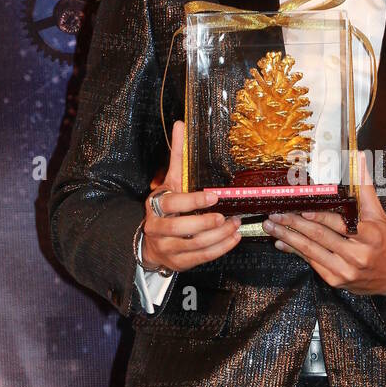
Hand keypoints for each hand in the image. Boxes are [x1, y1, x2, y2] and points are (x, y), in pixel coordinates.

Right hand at [141, 120, 241, 271]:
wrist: (150, 243)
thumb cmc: (166, 207)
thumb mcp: (170, 182)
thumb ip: (177, 156)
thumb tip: (181, 124)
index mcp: (156, 205)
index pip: (173, 203)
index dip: (194, 201)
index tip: (215, 196)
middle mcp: (158, 227)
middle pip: (181, 228)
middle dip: (206, 223)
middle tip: (227, 217)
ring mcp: (167, 248)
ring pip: (194, 245)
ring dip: (218, 237)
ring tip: (235, 225)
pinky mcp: (178, 262)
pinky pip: (201, 257)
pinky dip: (220, 249)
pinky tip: (234, 238)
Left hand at [262, 151, 385, 295]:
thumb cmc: (384, 242)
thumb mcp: (378, 215)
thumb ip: (364, 188)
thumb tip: (356, 158)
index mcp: (370, 236)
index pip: (341, 224)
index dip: (321, 217)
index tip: (303, 209)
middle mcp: (357, 255)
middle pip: (321, 237)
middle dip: (295, 224)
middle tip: (276, 214)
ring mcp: (344, 270)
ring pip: (311, 251)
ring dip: (288, 237)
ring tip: (272, 226)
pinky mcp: (335, 279)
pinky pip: (311, 263)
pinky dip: (294, 251)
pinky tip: (281, 242)